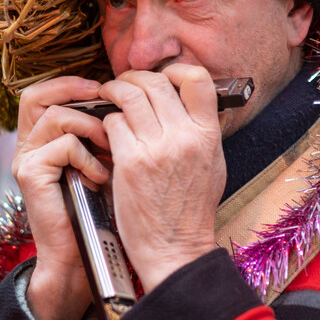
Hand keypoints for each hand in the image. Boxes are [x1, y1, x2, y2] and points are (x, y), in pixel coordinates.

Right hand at [12, 76, 110, 319]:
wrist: (82, 257)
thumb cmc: (100, 209)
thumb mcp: (101, 160)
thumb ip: (101, 132)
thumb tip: (125, 98)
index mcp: (41, 140)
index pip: (42, 94)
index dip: (68, 83)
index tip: (100, 86)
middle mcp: (27, 146)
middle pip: (35, 96)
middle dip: (72, 90)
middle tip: (103, 97)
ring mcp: (25, 161)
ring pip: (56, 117)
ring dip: (92, 128)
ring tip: (112, 148)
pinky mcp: (30, 175)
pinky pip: (64, 146)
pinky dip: (90, 158)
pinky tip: (102, 178)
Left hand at [98, 64, 225, 291]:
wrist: (175, 249)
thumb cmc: (191, 211)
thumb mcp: (213, 165)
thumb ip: (203, 132)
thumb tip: (192, 103)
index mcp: (207, 135)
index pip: (197, 79)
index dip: (175, 71)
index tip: (162, 77)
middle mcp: (184, 137)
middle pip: (155, 81)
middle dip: (135, 77)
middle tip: (125, 85)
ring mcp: (156, 148)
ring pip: (129, 96)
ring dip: (114, 91)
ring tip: (109, 97)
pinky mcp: (130, 162)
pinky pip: (112, 123)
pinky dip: (106, 121)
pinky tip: (106, 130)